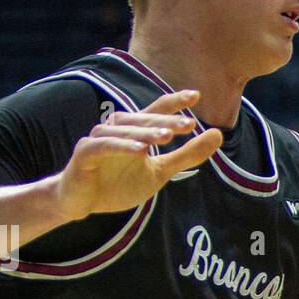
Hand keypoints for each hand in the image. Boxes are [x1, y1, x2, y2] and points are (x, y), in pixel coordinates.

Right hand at [52, 90, 222, 220]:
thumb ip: (187, 154)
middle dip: (166, 121)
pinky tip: (140, 151)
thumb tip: (218, 134)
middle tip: (190, 125)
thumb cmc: (118, 184)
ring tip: (168, 136)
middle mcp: (117, 128)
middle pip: (144, 119)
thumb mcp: (160, 172)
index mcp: (135, 131)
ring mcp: (99, 138)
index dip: (174, 102)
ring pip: (126, 131)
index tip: (196, 96)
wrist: (81, 202)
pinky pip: (105, 146)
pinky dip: (122, 146)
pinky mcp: (86, 153)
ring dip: (147, 132)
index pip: (156, 109)